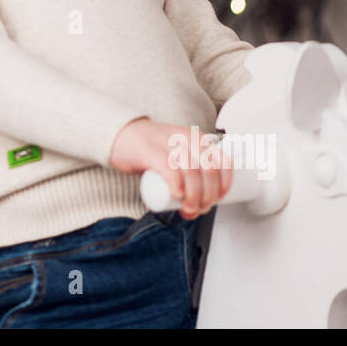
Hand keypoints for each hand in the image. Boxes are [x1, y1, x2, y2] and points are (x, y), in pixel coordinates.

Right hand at [110, 117, 232, 218]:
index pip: (222, 162)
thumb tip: (209, 199)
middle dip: (209, 196)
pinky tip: (177, 195)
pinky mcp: (149, 151)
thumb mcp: (180, 151)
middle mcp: (185, 138)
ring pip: (191, 172)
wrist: (122, 136)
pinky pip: (169, 168)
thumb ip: (195, 166)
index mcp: (196, 139)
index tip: (217, 199)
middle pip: (208, 170)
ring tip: (188, 209)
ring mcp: (167, 144)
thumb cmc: (153, 149)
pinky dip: (177, 184)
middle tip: (199, 209)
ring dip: (195, 197)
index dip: (224, 185)